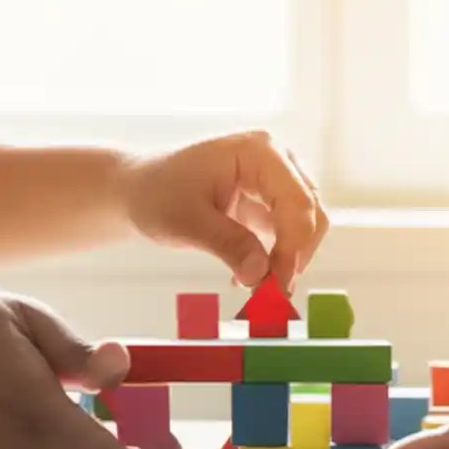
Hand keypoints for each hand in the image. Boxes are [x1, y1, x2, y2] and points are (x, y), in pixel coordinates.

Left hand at [122, 130, 328, 291]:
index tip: (277, 286)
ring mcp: (275, 180)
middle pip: (310, 214)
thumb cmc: (156, 194)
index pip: (297, 202)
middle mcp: (276, 160)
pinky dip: (276, 260)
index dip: (293, 248)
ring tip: (258, 291)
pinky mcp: (269, 202)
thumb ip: (228, 245)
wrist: (138, 190)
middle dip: (294, 257)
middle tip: (271, 296)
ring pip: (305, 227)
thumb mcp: (186, 221)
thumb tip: (263, 276)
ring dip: (288, 262)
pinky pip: (287, 235)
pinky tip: (249, 278)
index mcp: (259, 152)